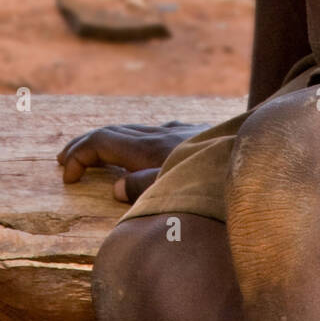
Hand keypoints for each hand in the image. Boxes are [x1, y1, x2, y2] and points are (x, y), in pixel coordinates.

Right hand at [57, 121, 207, 203]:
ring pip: (132, 129)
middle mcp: (160, 134)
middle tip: (64, 160)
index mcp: (150, 147)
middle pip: (113, 131)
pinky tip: (138, 147)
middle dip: (85, 143)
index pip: (102, 141)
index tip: (68, 177)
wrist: (255, 146)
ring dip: (107, 140)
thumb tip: (115, 190)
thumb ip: (144, 188)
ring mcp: (176, 131)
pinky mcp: (191, 133)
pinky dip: (132, 138)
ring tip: (92, 155)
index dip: (80, 154)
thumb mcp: (177, 188)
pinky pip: (152, 131)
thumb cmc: (216, 174)